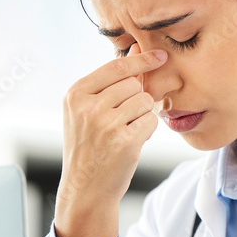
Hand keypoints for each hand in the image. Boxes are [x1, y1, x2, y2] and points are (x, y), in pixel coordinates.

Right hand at [54, 44, 167, 236]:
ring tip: (125, 131)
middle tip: (124, 119)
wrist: (86, 188)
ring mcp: (106, 124)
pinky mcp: (124, 142)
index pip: (116, 67)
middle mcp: (88, 107)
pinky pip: (151, 122)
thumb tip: (137, 47)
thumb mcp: (90, 110)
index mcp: (76, 94)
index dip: (141, 60)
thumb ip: (113, 80)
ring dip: (142, 116)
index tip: (160, 55)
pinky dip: (147, 131)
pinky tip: (131, 142)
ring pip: (144, 102)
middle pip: (133, 85)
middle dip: (136, 99)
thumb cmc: (90, 146)